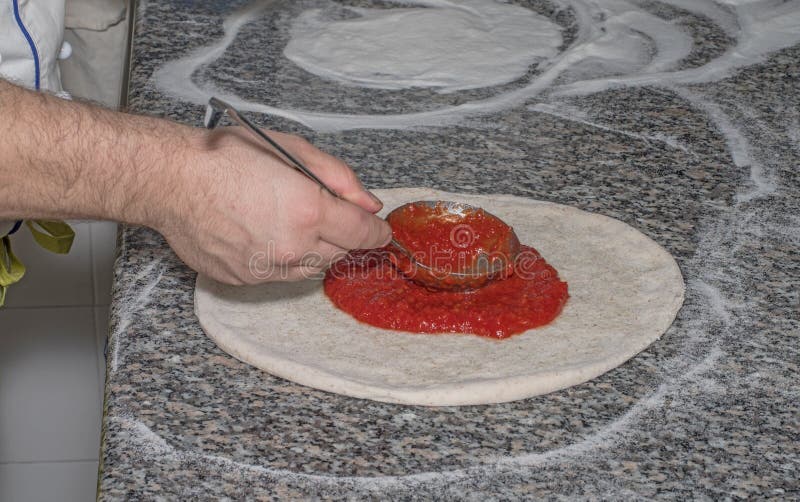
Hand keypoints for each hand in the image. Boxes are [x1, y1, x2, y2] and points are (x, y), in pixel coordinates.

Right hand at [155, 126, 391, 284]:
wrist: (172, 180)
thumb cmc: (226, 157)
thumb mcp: (293, 149)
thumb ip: (340, 178)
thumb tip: (369, 204)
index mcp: (308, 210)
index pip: (362, 233)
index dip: (376, 231)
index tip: (380, 230)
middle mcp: (291, 246)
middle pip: (340, 253)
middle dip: (341, 235)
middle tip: (324, 213)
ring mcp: (266, 267)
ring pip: (312, 268)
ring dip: (315, 249)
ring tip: (292, 221)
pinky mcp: (245, 278)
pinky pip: (280, 275)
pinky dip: (284, 259)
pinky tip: (266, 234)